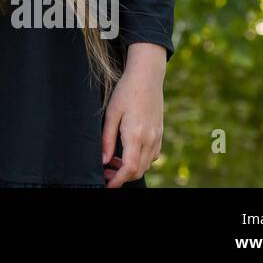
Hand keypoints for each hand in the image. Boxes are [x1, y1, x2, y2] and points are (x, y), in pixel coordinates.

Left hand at [102, 43, 164, 186]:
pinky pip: (152, 155)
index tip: (108, 185)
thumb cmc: (126, 92)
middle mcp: (149, 139)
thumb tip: (103, 160)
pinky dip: (140, 160)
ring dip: (131, 169)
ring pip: (146, 164)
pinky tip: (126, 152)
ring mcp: (157, 137)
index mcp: (135, 135)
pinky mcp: (159, 133)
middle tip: (105, 173)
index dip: (118, 181)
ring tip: (112, 161)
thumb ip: (106, 139)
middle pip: (138, 170)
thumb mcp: (111, 114)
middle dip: (122, 177)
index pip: (128, 168)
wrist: (147, 77)